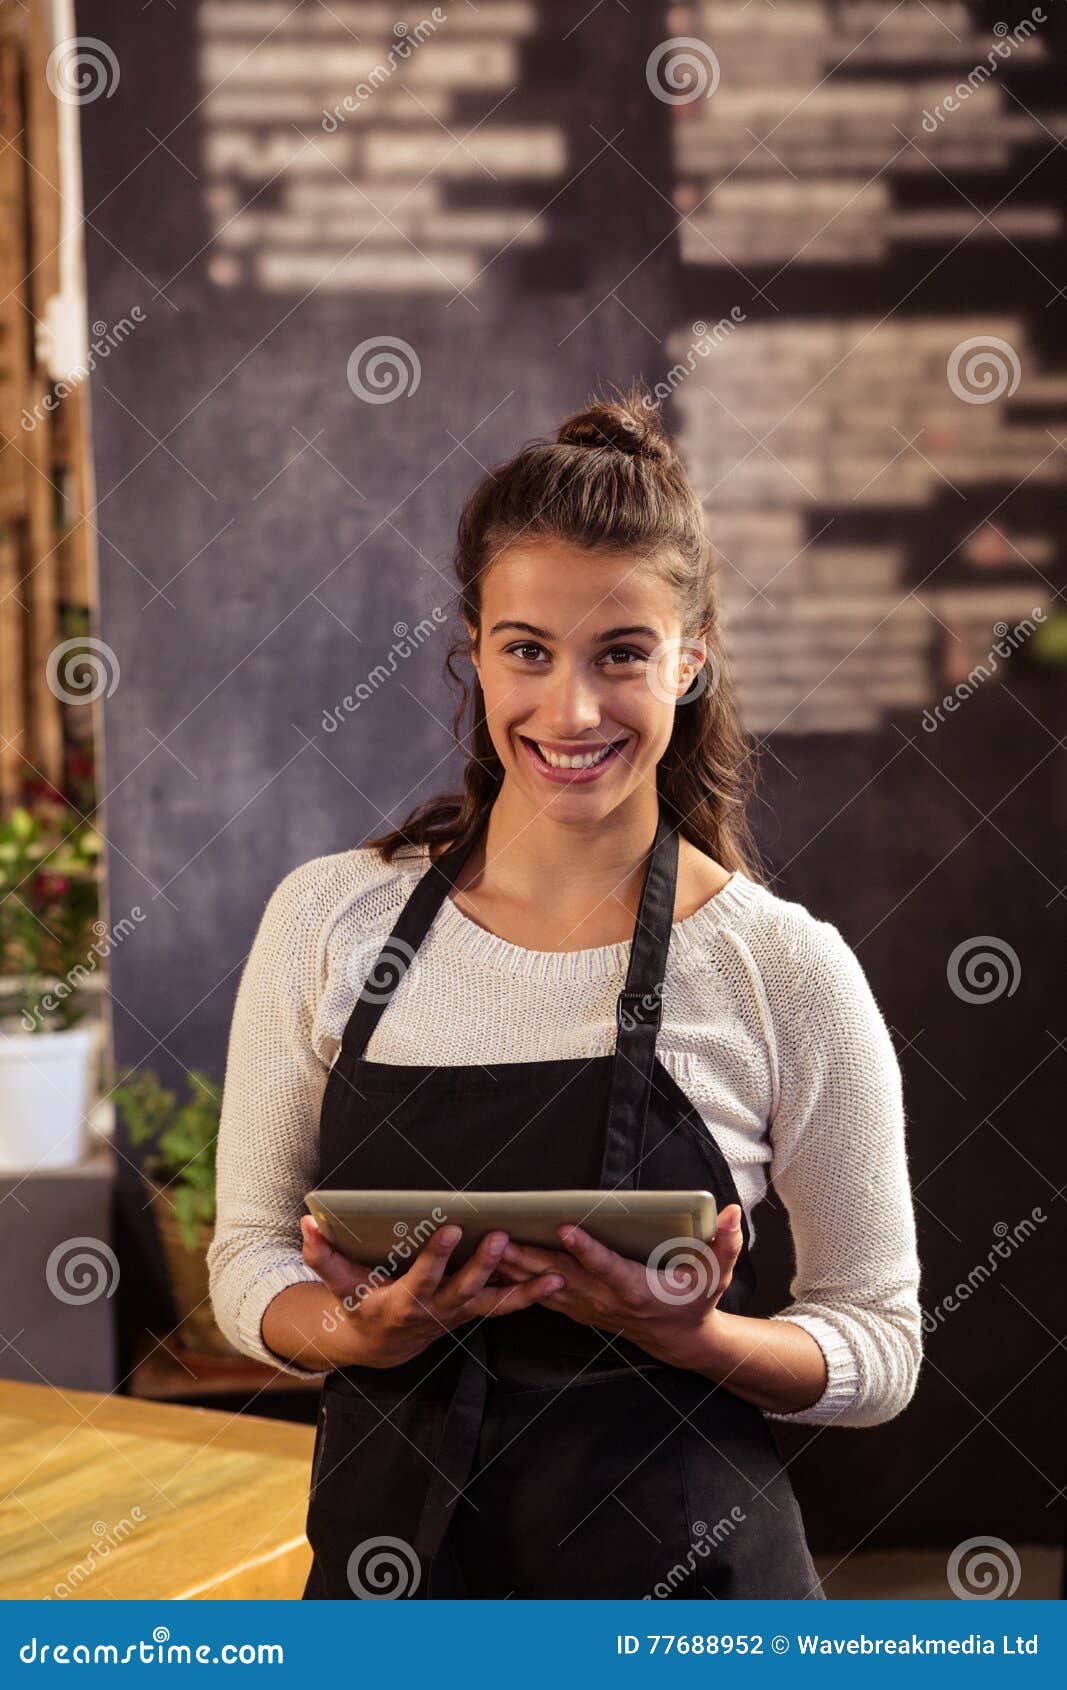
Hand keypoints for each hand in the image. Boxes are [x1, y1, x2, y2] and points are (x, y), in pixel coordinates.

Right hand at [299, 1216, 564, 1368]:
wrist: (380, 1344)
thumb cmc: (359, 1305)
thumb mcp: (338, 1284)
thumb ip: (322, 1255)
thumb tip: (306, 1223)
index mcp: (404, 1301)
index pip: (422, 1277)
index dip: (436, 1256)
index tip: (449, 1228)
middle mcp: (437, 1310)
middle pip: (465, 1288)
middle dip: (484, 1264)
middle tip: (501, 1237)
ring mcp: (460, 1313)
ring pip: (494, 1302)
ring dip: (523, 1288)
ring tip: (553, 1271)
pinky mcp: (474, 1312)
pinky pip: (506, 1305)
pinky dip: (531, 1295)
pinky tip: (557, 1279)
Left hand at [492, 1205, 745, 1369]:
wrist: (679, 1339)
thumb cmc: (695, 1300)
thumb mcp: (716, 1274)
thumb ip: (725, 1243)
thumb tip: (732, 1212)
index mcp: (636, 1288)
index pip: (607, 1266)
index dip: (586, 1249)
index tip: (565, 1228)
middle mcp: (606, 1299)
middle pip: (562, 1275)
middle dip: (529, 1256)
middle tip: (500, 1235)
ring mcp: (588, 1306)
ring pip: (545, 1285)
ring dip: (514, 1268)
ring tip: (485, 1247)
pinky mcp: (577, 1308)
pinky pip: (541, 1295)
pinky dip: (516, 1282)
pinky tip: (492, 1267)